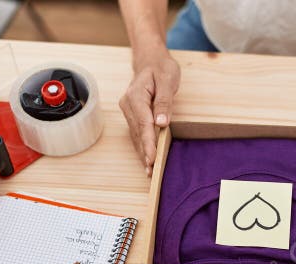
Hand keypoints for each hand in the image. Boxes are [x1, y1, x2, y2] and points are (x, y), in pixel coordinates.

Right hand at [119, 46, 180, 174]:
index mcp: (135, 96)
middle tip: (152, 172)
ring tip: (150, 171)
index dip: (148, 142)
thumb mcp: (167, 80)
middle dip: (145, 153)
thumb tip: (161, 122)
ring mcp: (128, 111)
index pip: (142, 123)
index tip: (152, 158)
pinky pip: (137, 133)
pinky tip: (147, 160)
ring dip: (142, 153)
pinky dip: (142, 147)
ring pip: (135, 135)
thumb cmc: (160, 68)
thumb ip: (164, 101)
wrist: (150, 60)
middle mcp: (128, 105)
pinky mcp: (133, 115)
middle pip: (137, 132)